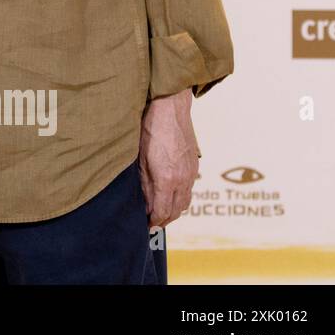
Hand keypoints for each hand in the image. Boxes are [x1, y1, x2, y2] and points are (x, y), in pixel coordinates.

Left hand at [139, 89, 198, 228]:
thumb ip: (144, 184)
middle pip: (176, 211)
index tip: (145, 225)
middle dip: (164, 220)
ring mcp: (191, 173)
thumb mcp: (140, 159)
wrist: (170, 108)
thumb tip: (145, 204)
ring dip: (174, 211)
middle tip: (151, 223)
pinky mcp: (194, 165)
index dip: (153, 221)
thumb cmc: (149, 130)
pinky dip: (180, 198)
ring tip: (160, 212)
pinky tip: (170, 194)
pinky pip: (189, 189)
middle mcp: (182, 180)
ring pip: (185, 202)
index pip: (162, 212)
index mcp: (167, 179)